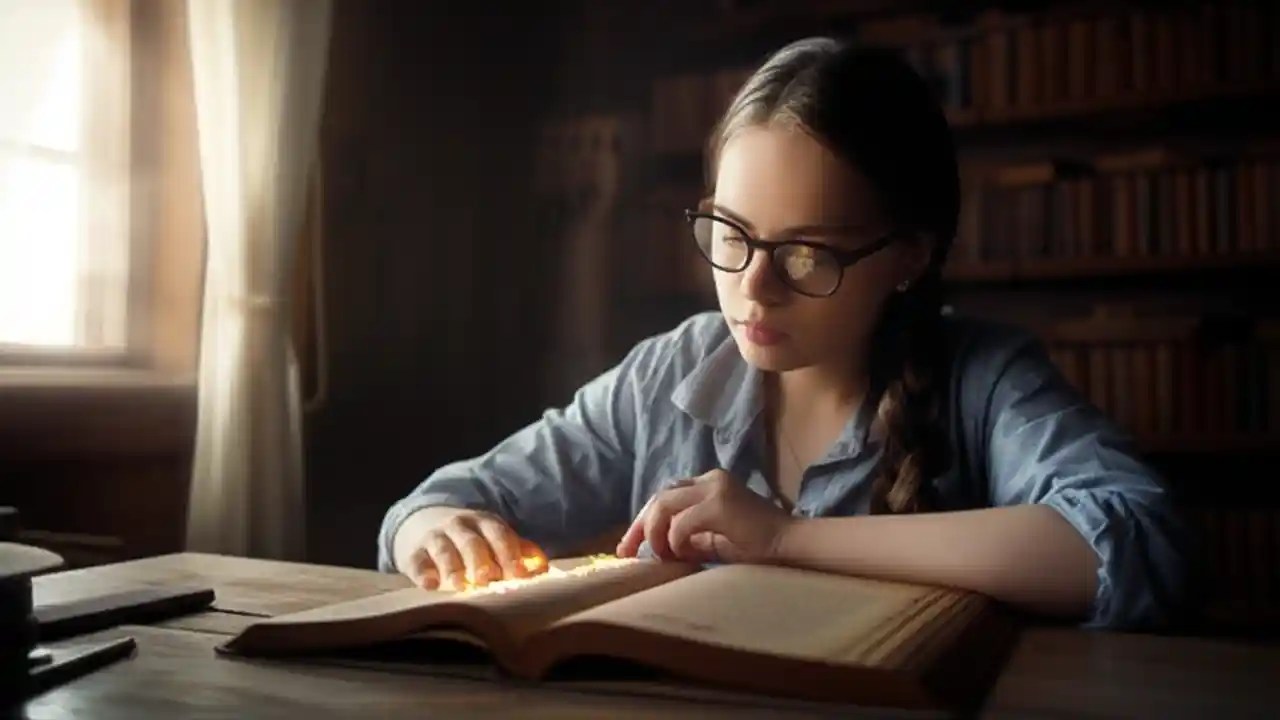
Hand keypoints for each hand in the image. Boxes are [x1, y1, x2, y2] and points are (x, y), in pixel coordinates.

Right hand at [394, 507, 547, 589]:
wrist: (423, 522)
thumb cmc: (470, 539)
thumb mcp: (494, 538)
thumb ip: (519, 552)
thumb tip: (543, 568)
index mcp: (485, 523)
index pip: (499, 534)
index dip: (509, 553)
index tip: (518, 575)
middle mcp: (460, 526)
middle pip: (471, 542)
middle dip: (480, 560)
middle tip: (487, 578)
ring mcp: (435, 537)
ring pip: (444, 550)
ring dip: (453, 568)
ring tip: (459, 585)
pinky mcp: (413, 552)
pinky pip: (417, 561)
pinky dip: (422, 572)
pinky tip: (430, 584)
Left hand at [615, 469, 795, 564]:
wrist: (791, 546)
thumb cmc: (757, 547)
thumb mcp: (712, 539)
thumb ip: (686, 536)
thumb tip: (654, 548)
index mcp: (708, 483)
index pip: (665, 495)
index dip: (643, 521)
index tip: (629, 547)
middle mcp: (709, 479)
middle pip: (659, 497)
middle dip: (639, 527)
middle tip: (628, 553)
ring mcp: (715, 488)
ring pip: (664, 504)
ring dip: (655, 533)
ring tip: (662, 556)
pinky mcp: (720, 503)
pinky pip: (681, 521)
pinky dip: (675, 540)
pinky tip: (684, 554)